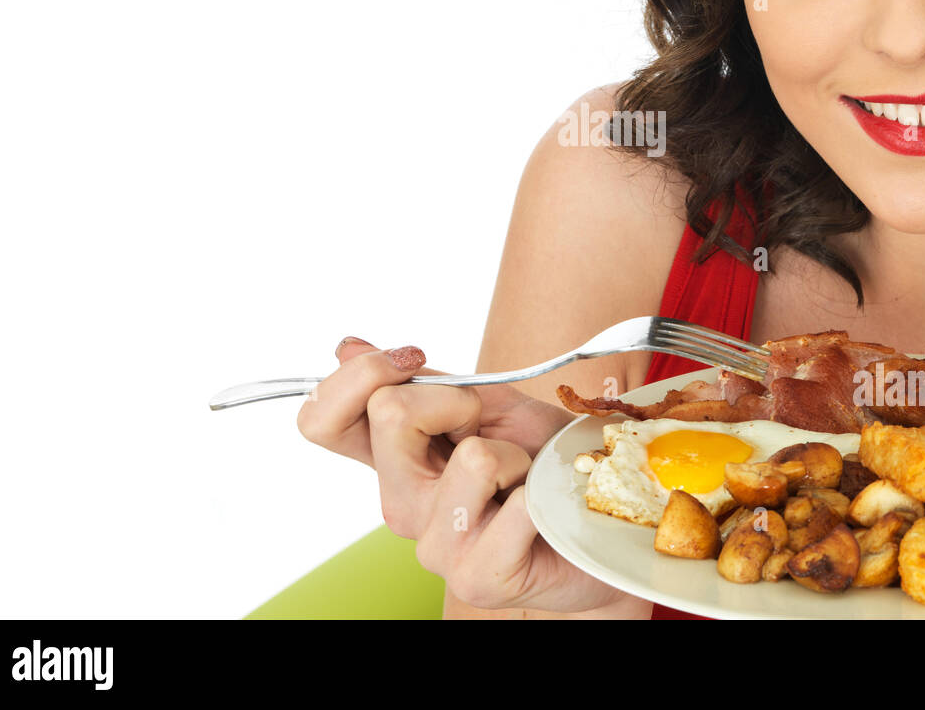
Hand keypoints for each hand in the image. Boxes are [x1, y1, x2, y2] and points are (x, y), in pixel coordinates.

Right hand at [297, 337, 634, 612]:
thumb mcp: (488, 402)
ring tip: (524, 476)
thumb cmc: (545, 461)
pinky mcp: (476, 578)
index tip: (411, 360)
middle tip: (491, 430)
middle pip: (388, 413)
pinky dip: (539, 490)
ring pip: (468, 459)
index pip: (320, 421)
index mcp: (392, 463)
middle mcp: (402, 505)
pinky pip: (511, 508)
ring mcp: (435, 547)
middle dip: (457, 398)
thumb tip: (346, 346)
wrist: (603, 518)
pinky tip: (541, 507)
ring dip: (513, 451)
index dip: (359, 375)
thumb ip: (421, 382)